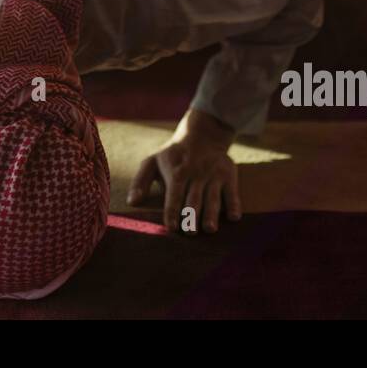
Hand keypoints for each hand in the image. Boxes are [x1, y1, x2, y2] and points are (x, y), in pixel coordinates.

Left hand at [128, 108, 241, 233]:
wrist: (202, 134)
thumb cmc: (173, 155)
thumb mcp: (153, 162)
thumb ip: (140, 181)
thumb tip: (132, 202)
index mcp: (176, 172)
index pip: (174, 193)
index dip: (172, 210)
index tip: (171, 227)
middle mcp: (195, 173)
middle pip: (194, 198)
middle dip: (192, 215)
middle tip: (190, 232)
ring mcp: (213, 174)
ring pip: (212, 196)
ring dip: (211, 213)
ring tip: (209, 229)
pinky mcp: (228, 174)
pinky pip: (232, 191)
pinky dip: (234, 203)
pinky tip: (234, 217)